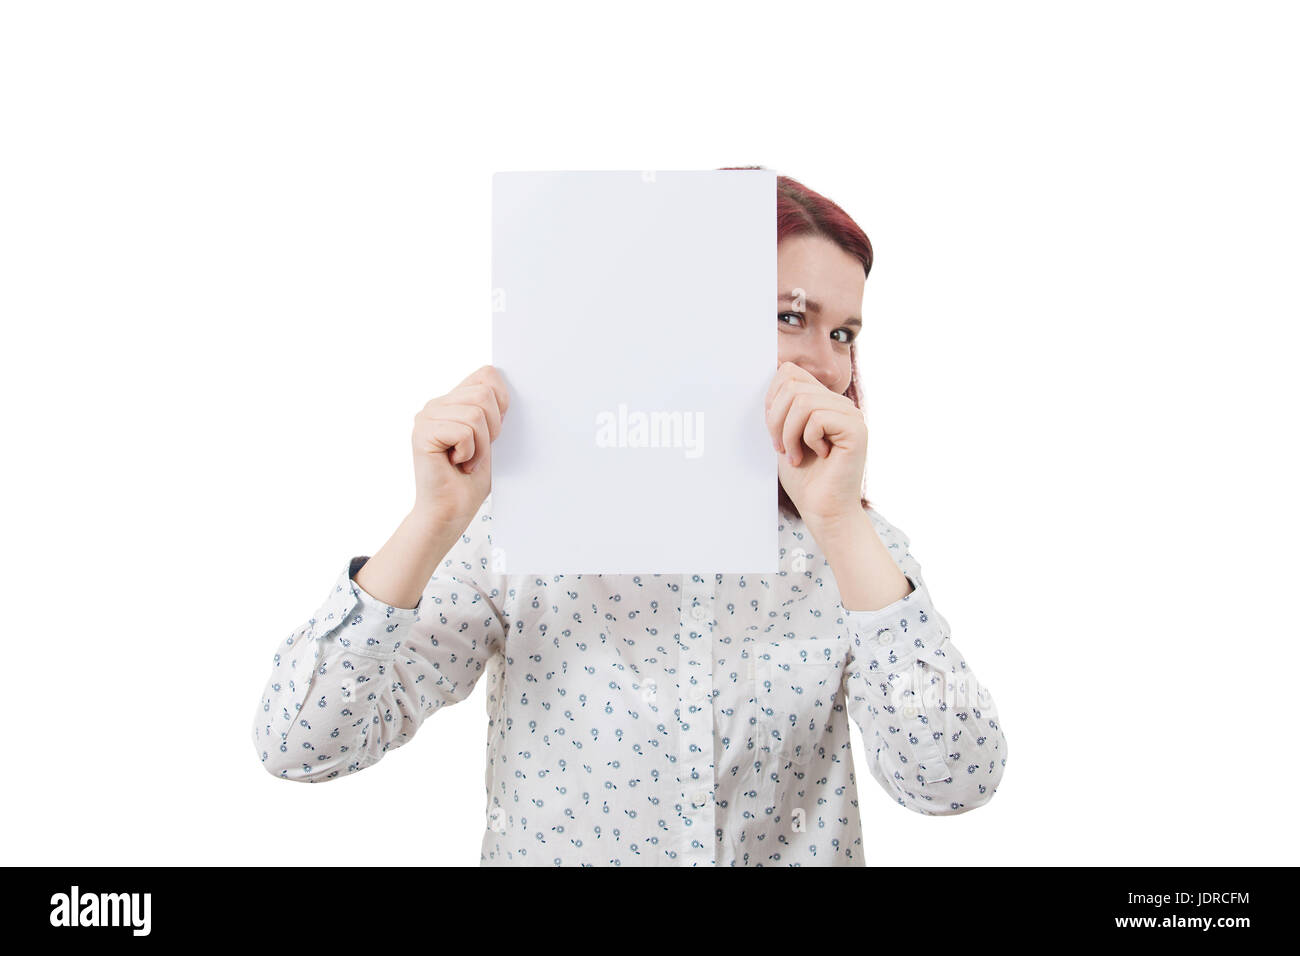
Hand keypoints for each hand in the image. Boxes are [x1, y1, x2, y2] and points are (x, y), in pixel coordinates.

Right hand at [411, 364, 509, 529]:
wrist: (451, 512)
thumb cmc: (472, 480)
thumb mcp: (491, 439)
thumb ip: (496, 411)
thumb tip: (511, 391)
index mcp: (454, 400)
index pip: (487, 374)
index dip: (501, 402)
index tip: (494, 431)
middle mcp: (437, 404)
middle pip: (484, 394)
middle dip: (493, 429)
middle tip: (478, 452)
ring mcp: (427, 417)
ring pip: (476, 414)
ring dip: (481, 446)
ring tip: (468, 461)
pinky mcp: (423, 433)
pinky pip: (464, 431)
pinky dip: (470, 453)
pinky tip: (457, 464)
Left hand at [765, 361, 867, 525]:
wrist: (823, 511)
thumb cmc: (804, 479)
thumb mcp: (784, 435)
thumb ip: (782, 405)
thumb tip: (774, 369)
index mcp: (823, 401)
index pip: (790, 372)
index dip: (772, 399)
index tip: (773, 430)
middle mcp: (840, 404)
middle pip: (793, 383)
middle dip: (775, 418)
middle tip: (780, 447)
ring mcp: (850, 415)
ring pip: (803, 400)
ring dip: (788, 432)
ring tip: (794, 454)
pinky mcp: (856, 429)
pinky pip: (818, 418)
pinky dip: (807, 439)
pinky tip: (818, 455)